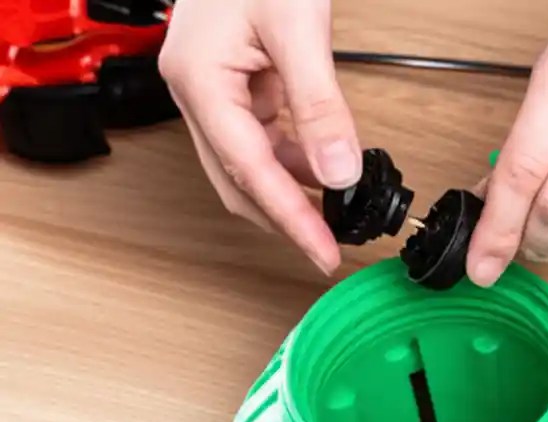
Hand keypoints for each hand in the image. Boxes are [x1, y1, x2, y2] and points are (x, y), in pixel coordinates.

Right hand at [159, 0, 357, 273]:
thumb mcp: (297, 28)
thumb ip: (319, 105)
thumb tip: (338, 170)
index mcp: (200, 81)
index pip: (250, 172)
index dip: (291, 220)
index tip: (322, 254)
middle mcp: (196, 91)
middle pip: (237, 180)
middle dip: (285, 216)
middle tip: (330, 246)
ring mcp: (211, 88)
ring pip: (247, 162)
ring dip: (290, 189)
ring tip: (338, 211)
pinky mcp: (231, 81)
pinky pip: (260, 135)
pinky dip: (292, 158)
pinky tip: (324, 168)